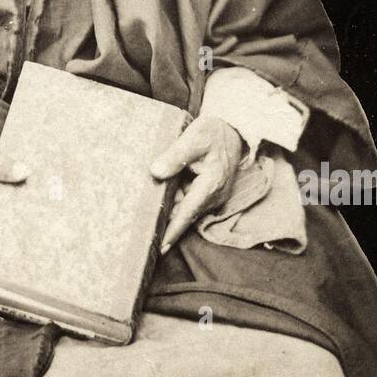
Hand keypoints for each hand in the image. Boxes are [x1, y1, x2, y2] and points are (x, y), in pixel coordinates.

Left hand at [150, 115, 245, 254]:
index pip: (188, 212)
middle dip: (167, 223)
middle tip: (145, 232)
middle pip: (186, 214)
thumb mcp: (193, 138)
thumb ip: (174, 155)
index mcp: (211, 184)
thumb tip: (156, 172)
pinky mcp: (210, 193)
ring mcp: (214, 195)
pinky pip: (190, 201)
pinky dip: (176, 200)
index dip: (173, 230)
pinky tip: (161, 196)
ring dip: (170, 209)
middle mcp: (215, 195)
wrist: (232, 130)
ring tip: (148, 214)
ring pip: (187, 208)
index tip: (161, 247)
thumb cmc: (213, 133)